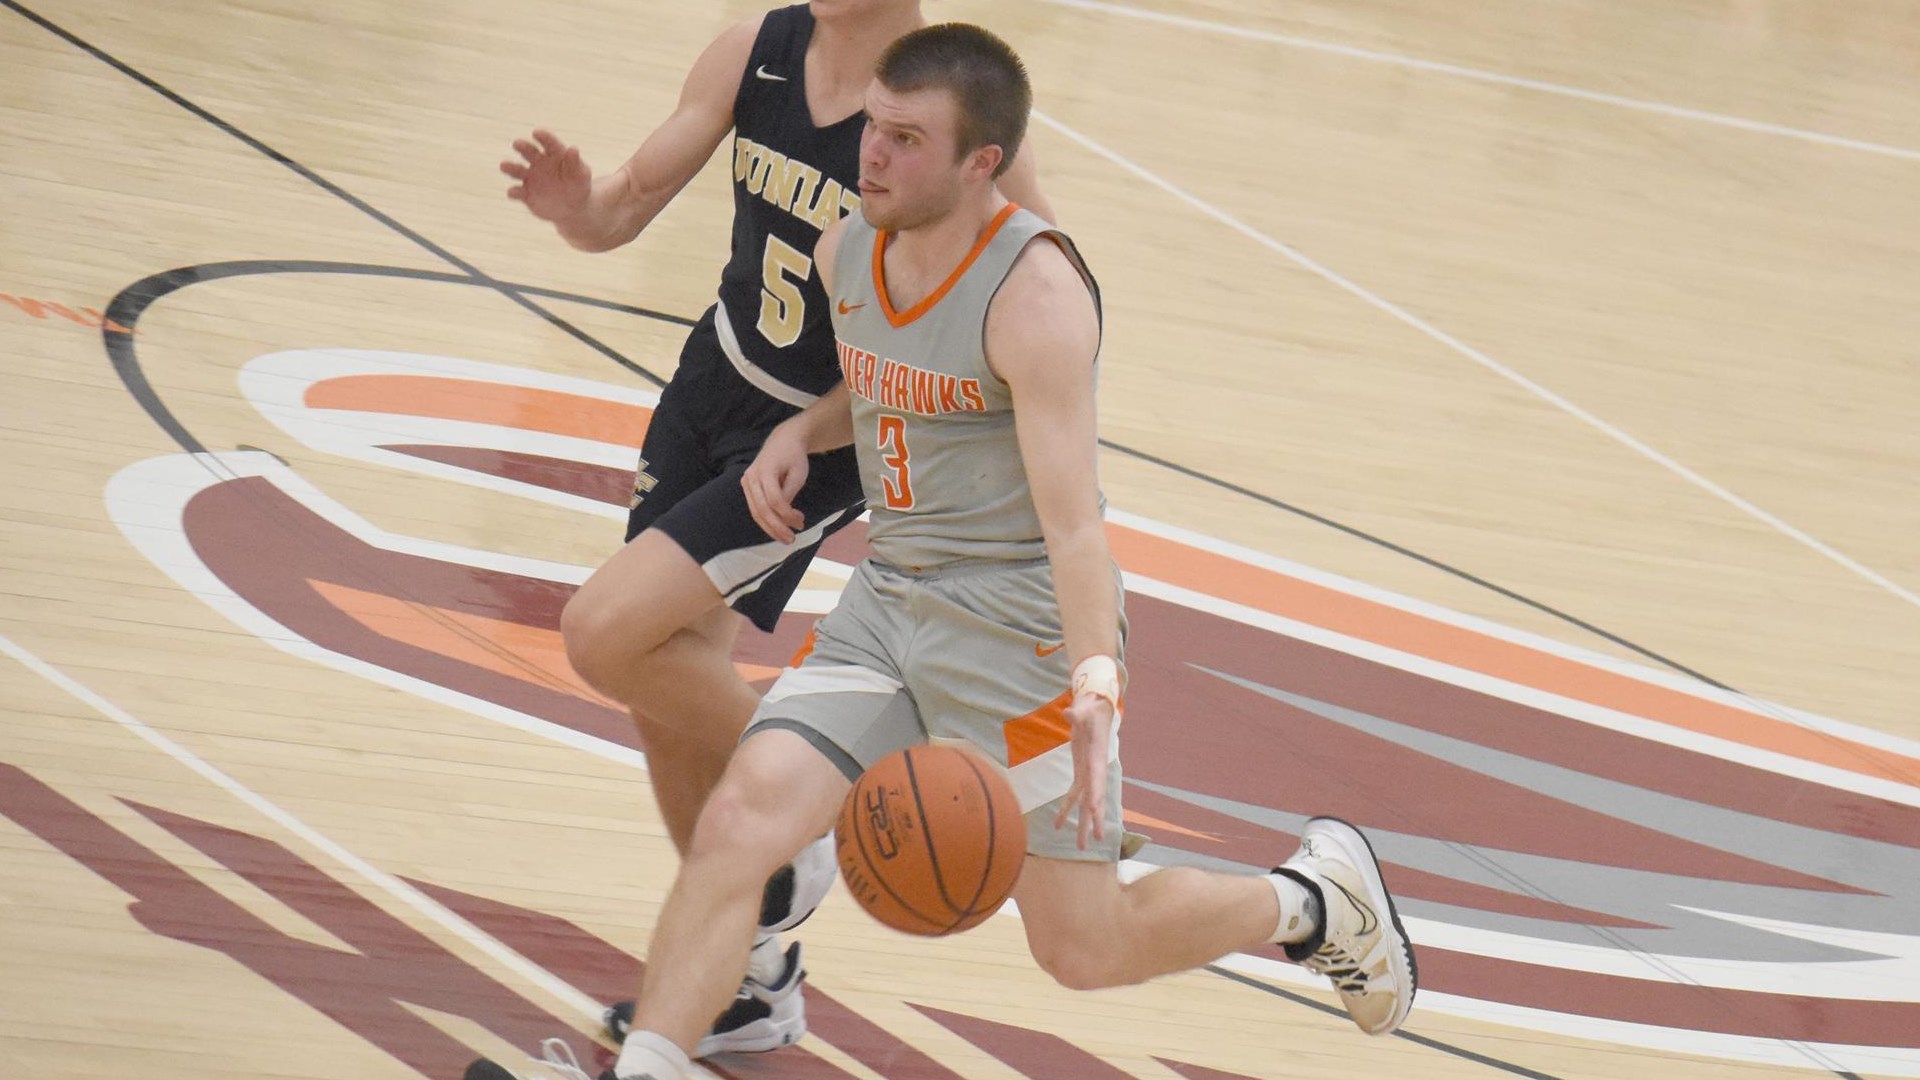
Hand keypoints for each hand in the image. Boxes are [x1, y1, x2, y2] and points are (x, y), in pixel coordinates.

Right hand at [500, 129, 591, 222]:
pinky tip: (512, 192)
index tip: (537, 133)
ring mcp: (530, 178)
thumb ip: (576, 163)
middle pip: (528, 151)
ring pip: (517, 170)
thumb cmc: (578, 186)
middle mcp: (538, 163)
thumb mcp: (581, 176)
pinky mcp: (525, 194)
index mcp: (554, 154)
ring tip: (503, 166)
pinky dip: (514, 192)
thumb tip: (573, 149)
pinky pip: (517, 192)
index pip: (548, 143)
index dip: (543, 137)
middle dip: (522, 147)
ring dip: (510, 167)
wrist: (572, 208)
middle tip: (517, 144)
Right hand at [742, 422, 810, 542]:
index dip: (787, 515)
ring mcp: (746, 481)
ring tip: (785, 538)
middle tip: (791, 539)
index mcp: (765, 470)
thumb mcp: (798, 473)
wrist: (783, 440)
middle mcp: (751, 476)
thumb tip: (784, 516)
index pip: (774, 500)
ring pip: (755, 511)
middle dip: (777, 527)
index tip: (802, 522)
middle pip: (762, 509)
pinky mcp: (747, 486)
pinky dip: (765, 520)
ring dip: (770, 528)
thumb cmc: (794, 456)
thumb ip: (790, 493)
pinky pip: (755, 507)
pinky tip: (777, 528)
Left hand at [1052, 691, 1114, 849]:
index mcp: (1098, 757)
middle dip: (1095, 819)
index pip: (1098, 779)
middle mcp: (1096, 770)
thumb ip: (1077, 714)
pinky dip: (1066, 809)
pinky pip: (1074, 795)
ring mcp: (1089, 774)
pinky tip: (1058, 824)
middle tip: (1096, 839)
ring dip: (1083, 824)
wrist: (1097, 710)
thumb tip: (1068, 712)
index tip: (1095, 812)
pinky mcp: (1081, 773)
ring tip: (1081, 846)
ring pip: (1086, 803)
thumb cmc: (1091, 709)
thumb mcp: (1084, 710)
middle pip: (1096, 798)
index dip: (1096, 795)